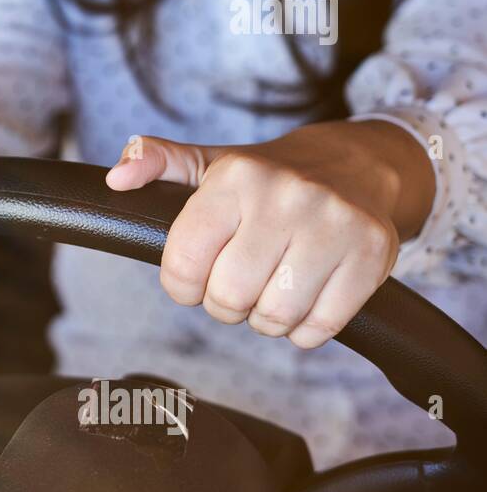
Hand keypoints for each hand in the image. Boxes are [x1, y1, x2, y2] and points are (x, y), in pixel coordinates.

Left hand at [104, 121, 436, 348]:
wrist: (354, 165)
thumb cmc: (265, 177)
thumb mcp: (206, 162)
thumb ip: (154, 162)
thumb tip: (116, 180)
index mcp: (236, 177)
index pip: (183, 264)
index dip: (181, 285)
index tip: (194, 277)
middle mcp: (288, 196)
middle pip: (229, 297)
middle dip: (224, 304)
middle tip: (236, 284)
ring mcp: (336, 225)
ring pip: (275, 316)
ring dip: (264, 319)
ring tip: (268, 289)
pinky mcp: (374, 254)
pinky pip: (322, 327)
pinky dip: (304, 329)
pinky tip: (303, 299)